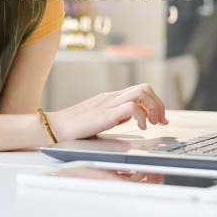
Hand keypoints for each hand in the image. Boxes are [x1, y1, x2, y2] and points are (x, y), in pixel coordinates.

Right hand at [47, 83, 167, 141]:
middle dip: (159, 105)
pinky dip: (142, 117)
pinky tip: (140, 128)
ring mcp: (109, 104)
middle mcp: (112, 97)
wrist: (56, 128)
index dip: (156, 103)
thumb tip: (134, 120)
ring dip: (154, 108)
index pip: (141, 90)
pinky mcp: (105, 114)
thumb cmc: (75, 128)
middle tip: (159, 122)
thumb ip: (117, 117)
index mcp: (111, 98)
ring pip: (142, 92)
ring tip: (151, 124)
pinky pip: (132, 107)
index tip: (161, 119)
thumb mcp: (102, 119)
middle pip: (145, 87)